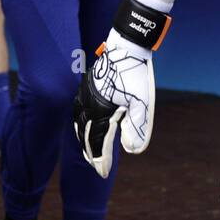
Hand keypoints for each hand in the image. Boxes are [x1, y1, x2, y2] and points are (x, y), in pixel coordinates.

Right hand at [74, 0, 169, 177]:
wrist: (126, 46)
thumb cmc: (135, 74)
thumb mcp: (142, 103)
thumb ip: (136, 128)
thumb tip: (132, 151)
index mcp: (101, 110)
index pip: (98, 141)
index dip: (101, 159)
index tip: (103, 173)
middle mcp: (89, 104)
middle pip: (85, 135)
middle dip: (90, 152)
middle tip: (95, 166)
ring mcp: (85, 94)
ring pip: (79, 122)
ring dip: (83, 138)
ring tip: (88, 150)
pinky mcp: (86, 86)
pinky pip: (78, 110)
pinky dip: (79, 122)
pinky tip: (83, 123)